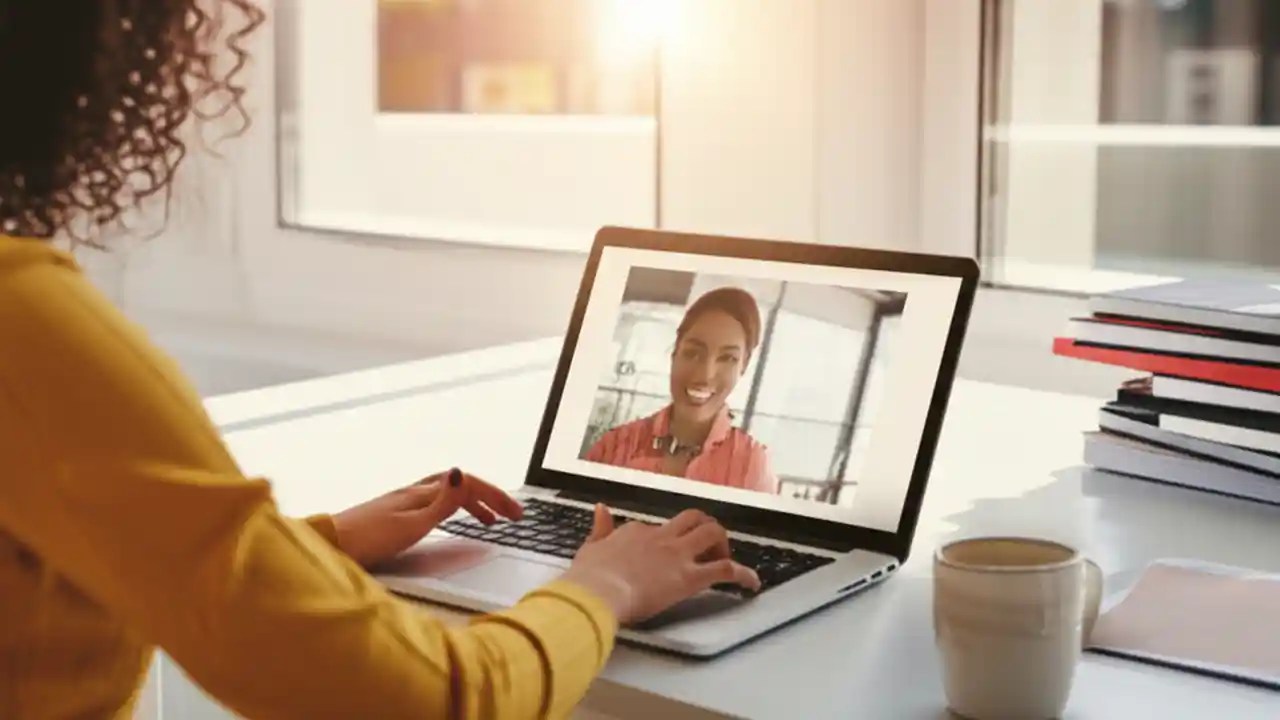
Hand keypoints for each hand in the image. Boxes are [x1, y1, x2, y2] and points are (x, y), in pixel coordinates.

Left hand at [331, 468, 521, 567]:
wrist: (329, 546)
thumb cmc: (368, 540)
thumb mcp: (411, 525)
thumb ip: (440, 503)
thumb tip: (462, 473)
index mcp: (422, 493)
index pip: (468, 485)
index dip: (496, 497)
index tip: (516, 514)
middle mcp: (414, 492)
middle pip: (460, 486)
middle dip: (489, 497)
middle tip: (511, 515)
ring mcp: (404, 501)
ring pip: (448, 494)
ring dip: (473, 503)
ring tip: (488, 521)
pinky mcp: (394, 513)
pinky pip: (435, 503)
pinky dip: (453, 508)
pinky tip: (450, 521)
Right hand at [560, 505, 760, 623]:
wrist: (597, 592)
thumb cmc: (589, 577)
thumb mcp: (590, 548)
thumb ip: (599, 529)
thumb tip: (601, 508)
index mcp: (636, 532)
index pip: (658, 528)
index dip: (667, 541)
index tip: (667, 555)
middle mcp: (661, 537)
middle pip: (693, 519)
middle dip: (705, 528)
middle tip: (709, 547)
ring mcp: (677, 555)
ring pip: (713, 532)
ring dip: (724, 544)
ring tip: (727, 560)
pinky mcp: (690, 577)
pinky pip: (725, 569)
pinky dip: (743, 574)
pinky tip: (751, 583)